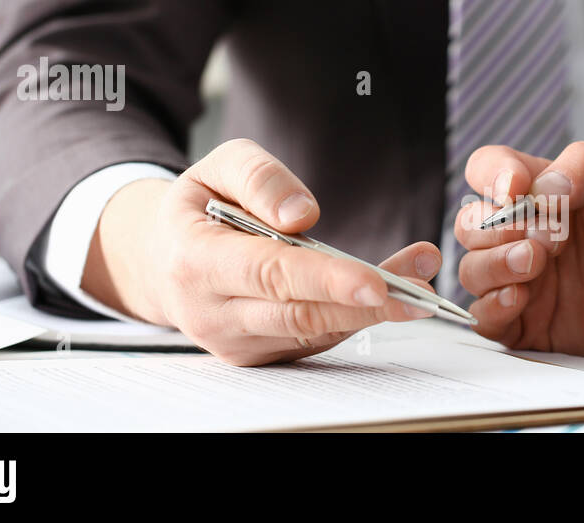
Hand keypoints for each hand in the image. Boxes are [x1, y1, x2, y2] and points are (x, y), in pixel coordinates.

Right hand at [82, 139, 441, 364]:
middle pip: (302, 315)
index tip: (375, 282)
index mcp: (198, 262)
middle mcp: (215, 313)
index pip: (270, 275)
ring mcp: (237, 342)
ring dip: (376, 311)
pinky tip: (397, 291)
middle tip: (423, 291)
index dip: (325, 280)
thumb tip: (302, 215)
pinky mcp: (260, 355)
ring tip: (423, 281)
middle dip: (367, 306)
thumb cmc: (197, 209)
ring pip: (317, 332)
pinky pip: (317, 339)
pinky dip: (360, 316)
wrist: (160, 262)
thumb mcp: (216, 168)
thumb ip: (258, 178)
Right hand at [455, 142, 583, 379]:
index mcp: (551, 193)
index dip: (492, 177)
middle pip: (472, 222)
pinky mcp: (532, 326)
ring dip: (493, 264)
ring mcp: (529, 281)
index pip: (492, 170)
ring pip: (472, 268)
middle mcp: (531, 235)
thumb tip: (543, 186)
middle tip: (540, 239)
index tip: (516, 191)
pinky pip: (485, 319)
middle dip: (493, 227)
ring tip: (535, 265)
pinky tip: (521, 299)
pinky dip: (492, 307)